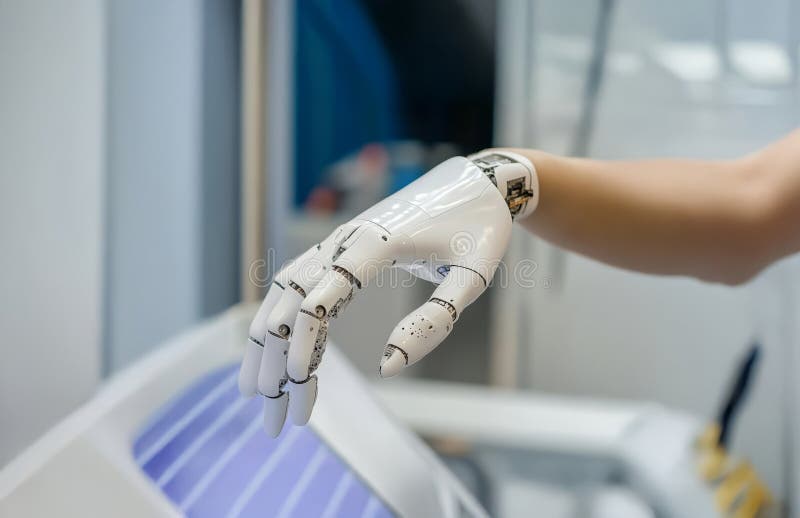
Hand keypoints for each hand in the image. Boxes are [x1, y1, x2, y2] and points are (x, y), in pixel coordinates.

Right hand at [238, 152, 537, 435]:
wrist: (477, 182)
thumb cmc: (480, 231)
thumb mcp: (474, 276)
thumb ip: (435, 320)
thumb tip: (387, 366)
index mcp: (376, 243)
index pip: (321, 298)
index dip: (304, 343)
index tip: (297, 384)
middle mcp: (344, 238)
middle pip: (290, 302)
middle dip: (276, 361)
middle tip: (271, 417)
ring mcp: (337, 240)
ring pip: (282, 292)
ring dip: (264, 343)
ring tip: (253, 392)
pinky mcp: (339, 246)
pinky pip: (295, 282)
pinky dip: (277, 318)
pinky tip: (270, 349)